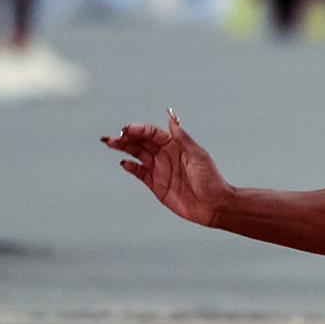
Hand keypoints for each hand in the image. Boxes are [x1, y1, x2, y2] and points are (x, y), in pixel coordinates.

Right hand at [104, 110, 230, 226]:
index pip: (153, 134)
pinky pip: (140, 173)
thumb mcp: (197, 155)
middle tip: (112, 138)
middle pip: (142, 143)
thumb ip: (182, 138)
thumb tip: (171, 118)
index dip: (140, 130)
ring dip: (124, 149)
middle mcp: (166, 156)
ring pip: (138, 156)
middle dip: (126, 139)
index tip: (127, 130)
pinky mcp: (156, 185)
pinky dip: (131, 168)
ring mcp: (160, 170)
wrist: (213, 205)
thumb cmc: (210, 179)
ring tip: (111, 144)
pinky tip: (124, 163)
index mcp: (175, 146)